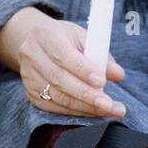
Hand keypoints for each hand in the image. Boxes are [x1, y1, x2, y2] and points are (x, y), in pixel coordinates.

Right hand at [0, 7, 126, 116]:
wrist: (35, 42)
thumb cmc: (64, 38)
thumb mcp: (83, 38)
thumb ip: (101, 55)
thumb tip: (118, 74)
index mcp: (46, 35)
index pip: (63, 55)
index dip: (82, 70)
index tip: (102, 81)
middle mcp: (32, 55)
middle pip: (59, 79)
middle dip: (86, 95)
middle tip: (109, 104)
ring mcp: (29, 76)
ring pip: (57, 96)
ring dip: (85, 106)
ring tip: (108, 110)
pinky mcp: (31, 93)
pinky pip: (54, 107)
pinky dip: (76, 111)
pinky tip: (93, 111)